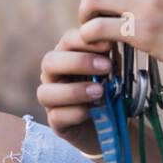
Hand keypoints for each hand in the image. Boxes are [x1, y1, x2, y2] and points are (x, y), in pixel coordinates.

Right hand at [37, 26, 113, 154]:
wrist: (111, 124)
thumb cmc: (109, 89)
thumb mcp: (112, 71)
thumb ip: (110, 55)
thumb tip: (116, 38)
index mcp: (66, 56)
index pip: (67, 40)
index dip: (85, 40)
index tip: (109, 44)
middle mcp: (53, 76)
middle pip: (50, 62)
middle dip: (78, 63)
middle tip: (107, 67)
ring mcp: (51, 100)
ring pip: (46, 92)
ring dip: (74, 91)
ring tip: (100, 92)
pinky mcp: (56, 123)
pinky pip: (57, 117)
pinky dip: (75, 113)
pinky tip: (91, 112)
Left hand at [77, 0, 162, 87]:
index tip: (92, 4)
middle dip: (85, 3)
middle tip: (91, 24)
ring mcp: (150, 5)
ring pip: (92, 0)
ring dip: (85, 20)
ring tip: (95, 37)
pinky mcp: (146, 32)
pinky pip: (98, 28)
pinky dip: (91, 39)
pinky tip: (102, 50)